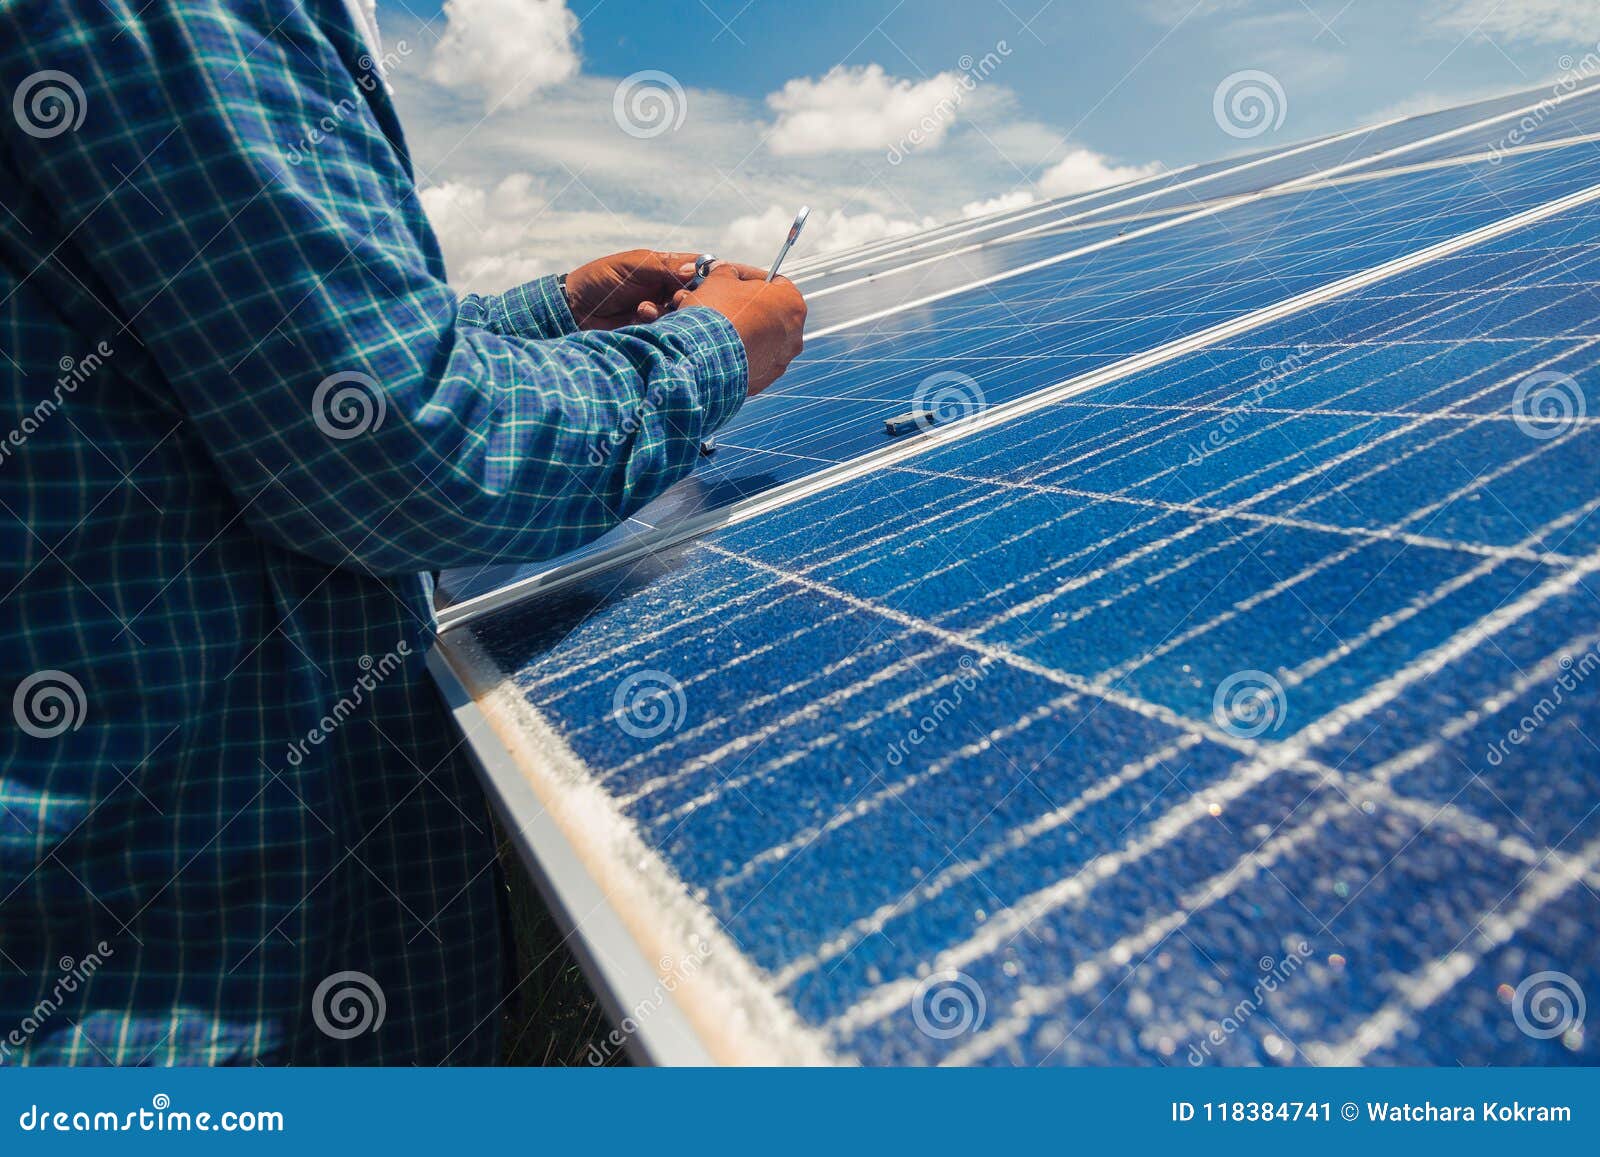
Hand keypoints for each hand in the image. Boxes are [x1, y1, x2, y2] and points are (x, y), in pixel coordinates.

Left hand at [562, 249, 701, 329]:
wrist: (574, 309)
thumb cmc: (600, 279)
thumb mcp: (631, 266)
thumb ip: (662, 267)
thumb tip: (694, 269)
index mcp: (665, 267)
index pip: (698, 268)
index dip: (708, 273)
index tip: (707, 281)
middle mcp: (668, 289)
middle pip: (697, 294)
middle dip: (691, 296)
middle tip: (679, 298)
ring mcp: (662, 310)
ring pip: (685, 313)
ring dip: (672, 311)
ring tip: (646, 308)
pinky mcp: (654, 330)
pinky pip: (669, 328)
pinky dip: (659, 322)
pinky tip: (640, 315)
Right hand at [674, 263, 805, 394]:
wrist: (704, 356)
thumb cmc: (718, 313)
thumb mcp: (720, 279)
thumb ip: (727, 272)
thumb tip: (725, 272)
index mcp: (792, 304)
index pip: (773, 281)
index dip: (747, 275)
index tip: (729, 275)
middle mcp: (794, 335)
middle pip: (767, 312)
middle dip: (743, 304)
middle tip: (720, 299)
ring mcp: (779, 362)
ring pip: (758, 339)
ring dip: (738, 329)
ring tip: (712, 323)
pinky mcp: (762, 382)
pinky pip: (748, 362)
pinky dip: (734, 353)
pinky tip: (714, 345)